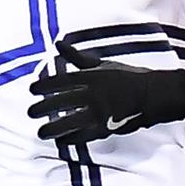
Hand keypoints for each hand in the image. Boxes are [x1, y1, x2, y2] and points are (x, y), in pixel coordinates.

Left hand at [27, 38, 184, 146]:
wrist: (154, 93)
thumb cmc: (127, 76)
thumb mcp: (102, 64)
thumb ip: (77, 57)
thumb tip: (58, 44)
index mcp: (93, 76)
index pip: (63, 80)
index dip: (46, 85)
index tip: (31, 90)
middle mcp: (95, 94)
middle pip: (64, 101)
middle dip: (45, 107)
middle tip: (30, 113)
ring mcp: (102, 111)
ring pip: (72, 121)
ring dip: (55, 128)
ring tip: (41, 132)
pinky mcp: (108, 127)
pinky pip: (87, 135)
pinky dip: (73, 139)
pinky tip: (61, 142)